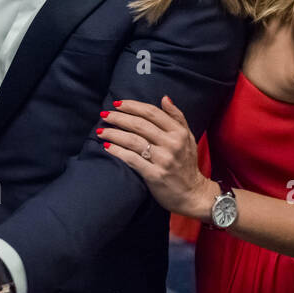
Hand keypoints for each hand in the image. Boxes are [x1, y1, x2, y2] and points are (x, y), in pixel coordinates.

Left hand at [98, 95, 216, 219]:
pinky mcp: (154, 175)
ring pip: (133, 141)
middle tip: (104, 115)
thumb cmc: (187, 163)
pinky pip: (132, 159)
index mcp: (179, 132)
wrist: (192, 194)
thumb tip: (164, 98)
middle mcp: (172, 144)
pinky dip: (117, 152)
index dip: (132, 106)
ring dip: (114, 134)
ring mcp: (163, 160)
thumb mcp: (188, 137)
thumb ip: (177, 117)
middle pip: (139, 125)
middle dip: (119, 118)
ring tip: (101, 131)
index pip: (152, 113)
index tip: (117, 104)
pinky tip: (107, 147)